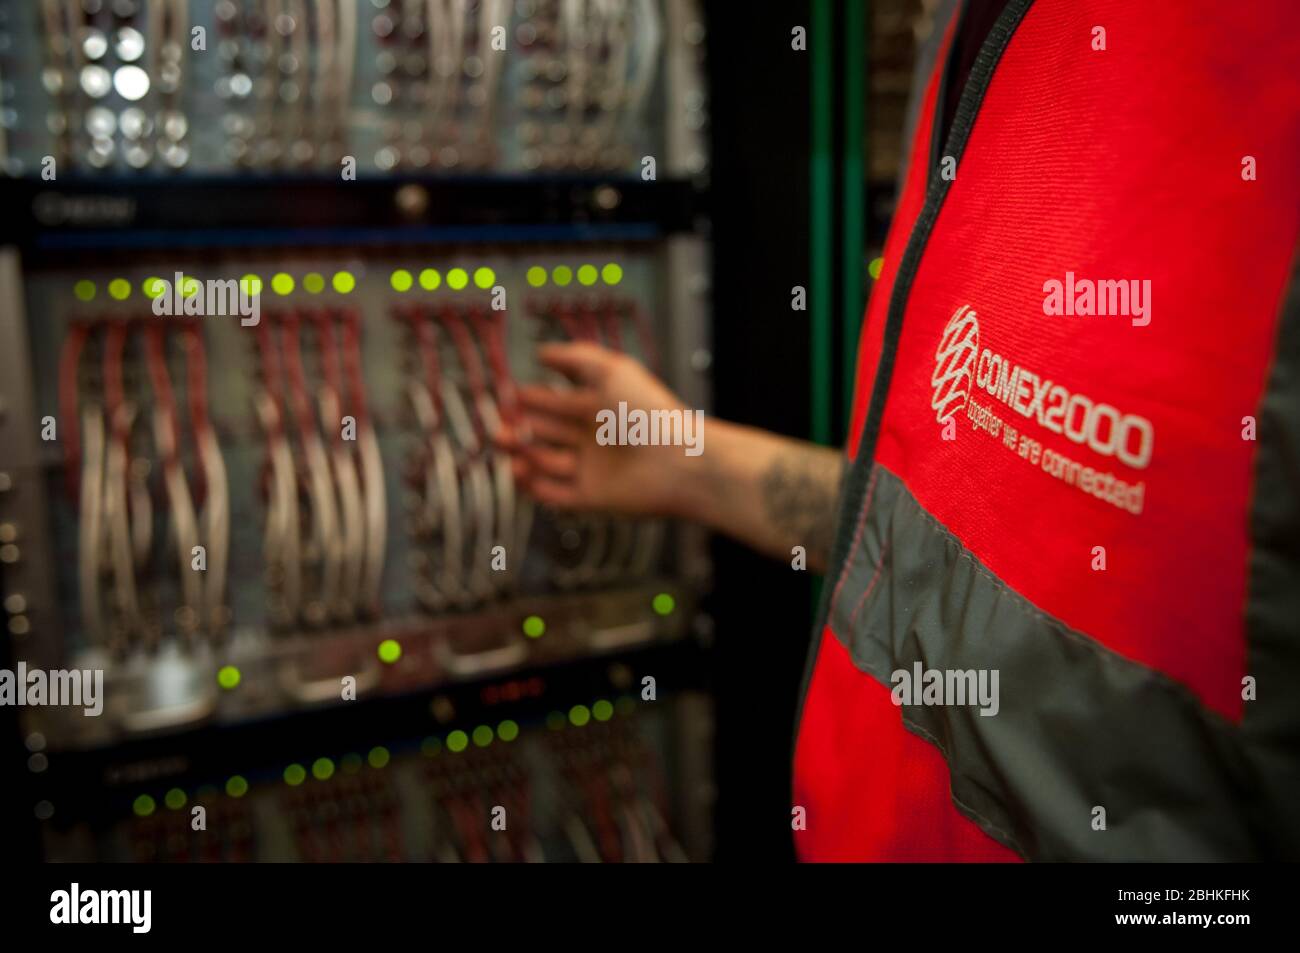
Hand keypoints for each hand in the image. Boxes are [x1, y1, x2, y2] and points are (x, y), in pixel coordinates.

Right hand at [498, 341, 694, 515]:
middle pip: (547, 431)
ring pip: (545, 461)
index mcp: (599, 406)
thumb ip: (576, 357)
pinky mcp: (592, 497)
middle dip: (520, 425)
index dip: (531, 397)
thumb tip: (541, 351)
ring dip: (522, 453)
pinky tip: (519, 473)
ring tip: (504, 442)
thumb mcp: (612, 370)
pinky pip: (555, 494)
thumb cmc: (648, 411)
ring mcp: (592, 468)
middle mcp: (594, 437)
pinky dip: (534, 487)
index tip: (506, 393)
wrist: (677, 460)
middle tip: (500, 422)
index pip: (556, 401)